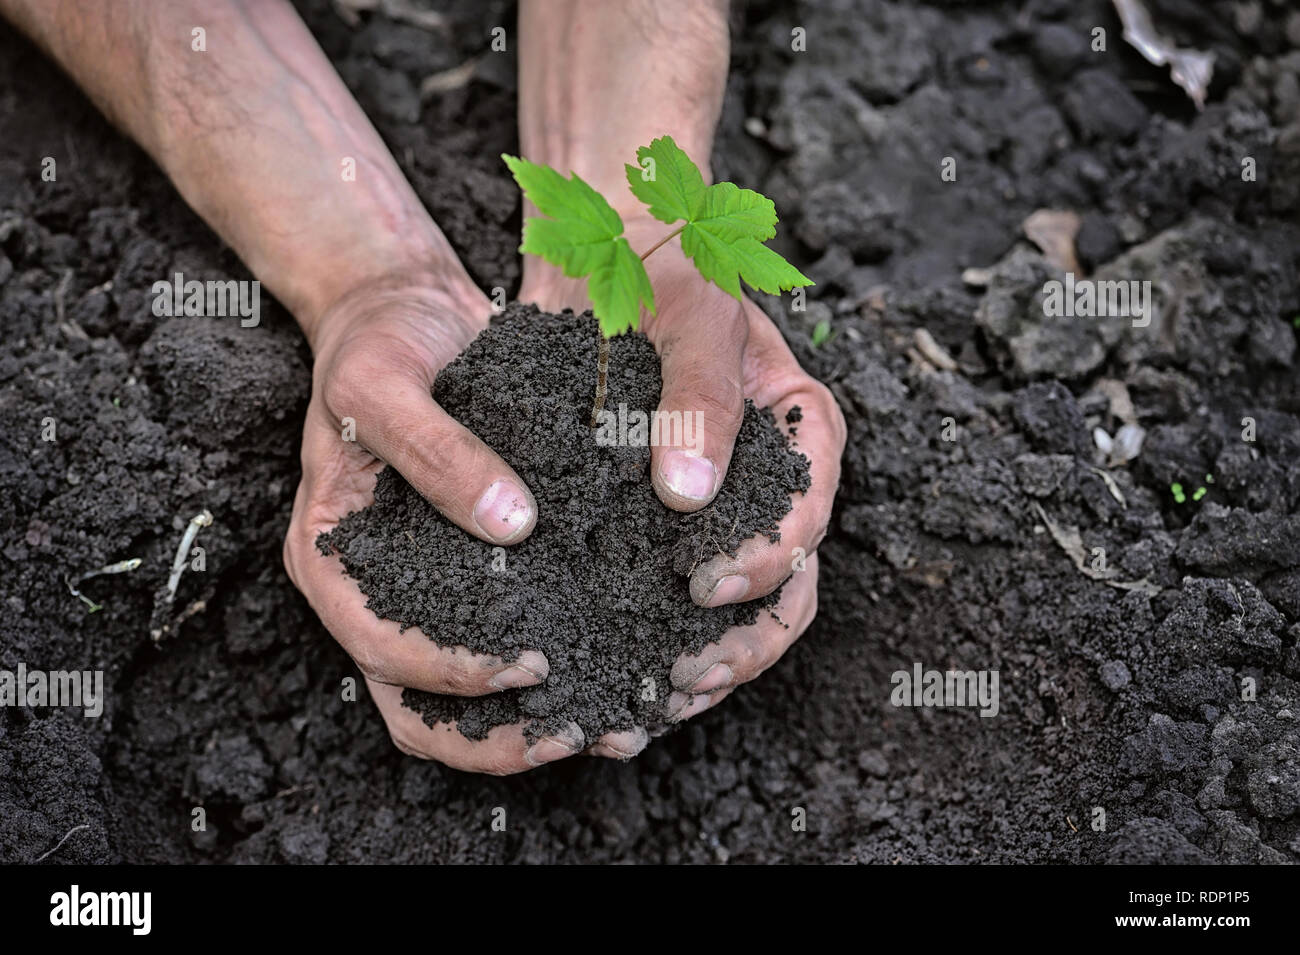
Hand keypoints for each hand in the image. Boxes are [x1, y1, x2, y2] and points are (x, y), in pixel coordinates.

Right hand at [282, 274, 647, 771]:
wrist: (404, 313)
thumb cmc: (376, 345)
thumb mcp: (383, 383)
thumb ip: (436, 452)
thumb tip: (512, 525)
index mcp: (332, 560)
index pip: (382, 650)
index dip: (453, 672)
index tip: (531, 662)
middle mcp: (376, 592)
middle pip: (424, 706)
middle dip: (500, 736)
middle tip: (584, 729)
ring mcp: (427, 588)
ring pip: (470, 697)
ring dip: (536, 723)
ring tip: (618, 724)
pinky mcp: (478, 572)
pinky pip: (513, 640)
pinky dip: (561, 668)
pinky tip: (623, 668)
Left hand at [521, 215, 846, 725]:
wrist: (605, 256)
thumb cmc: (664, 272)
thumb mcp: (692, 318)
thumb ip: (700, 401)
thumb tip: (688, 497)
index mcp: (803, 433)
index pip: (806, 517)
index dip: (766, 563)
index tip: (704, 583)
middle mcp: (769, 482)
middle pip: (784, 589)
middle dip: (739, 643)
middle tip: (682, 677)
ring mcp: (717, 509)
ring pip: (731, 610)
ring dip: (699, 661)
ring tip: (646, 701)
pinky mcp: (657, 525)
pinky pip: (665, 595)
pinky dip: (646, 638)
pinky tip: (606, 674)